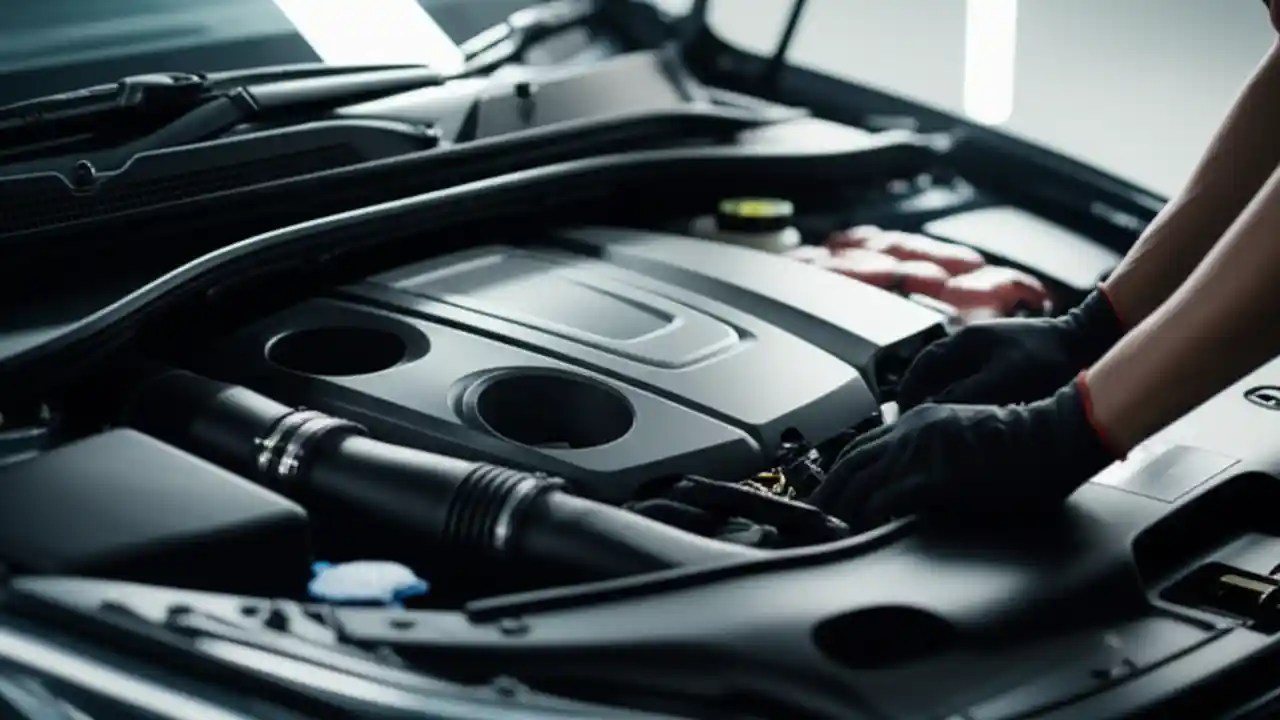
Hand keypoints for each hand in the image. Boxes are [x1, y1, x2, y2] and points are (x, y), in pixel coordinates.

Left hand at [809, 378, 1113, 528]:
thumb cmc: (1031, 440)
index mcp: (923, 420)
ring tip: (825, 534)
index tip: (830, 492)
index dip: (841, 471)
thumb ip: (942, 454)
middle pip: (849, 463)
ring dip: (838, 510)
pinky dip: (864, 521)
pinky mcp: (930, 476)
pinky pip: (882, 502)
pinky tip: (856, 537)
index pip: (864, 445)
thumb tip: (925, 482)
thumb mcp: (973, 436)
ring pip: (857, 482)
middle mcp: (912, 431)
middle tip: (812, 519)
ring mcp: (919, 452)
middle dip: (827, 493)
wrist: (1057, 432)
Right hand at [897, 290, 1123, 408]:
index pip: (923, 368)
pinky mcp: (1007, 359)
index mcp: (965, 341)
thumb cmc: (1050, 360)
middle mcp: (972, 341)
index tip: (903, 416)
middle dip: (924, 397)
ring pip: (955, 377)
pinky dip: (966, 397)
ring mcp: (990, 348)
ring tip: (942, 423)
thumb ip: (966, 396)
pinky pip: (975, 380)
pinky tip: (973, 415)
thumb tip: (935, 412)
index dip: (909, 393)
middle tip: (917, 423)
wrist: (1091, 342)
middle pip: (935, 372)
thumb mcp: (1004, 382)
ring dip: (945, 398)